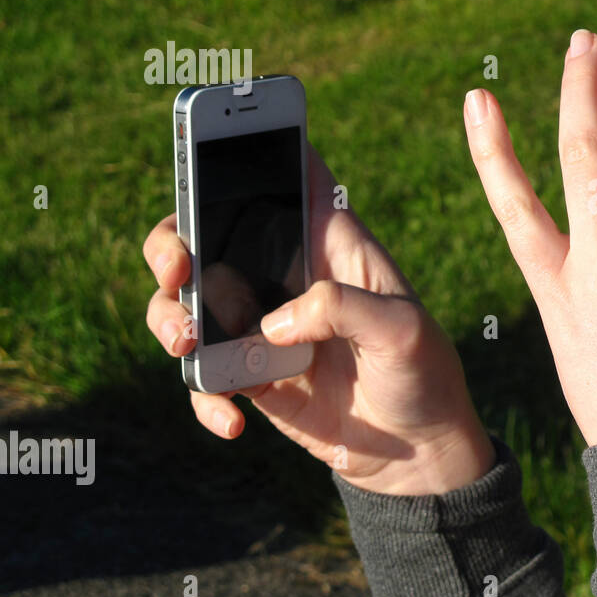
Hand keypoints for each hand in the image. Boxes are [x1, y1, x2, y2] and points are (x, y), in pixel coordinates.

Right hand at [143, 144, 494, 494]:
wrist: (418, 451)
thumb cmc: (425, 374)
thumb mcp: (403, 331)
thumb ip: (344, 309)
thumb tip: (271, 322)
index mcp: (330, 240)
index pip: (285, 175)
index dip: (245, 148)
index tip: (204, 144)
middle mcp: (286, 272)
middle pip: (204, 232)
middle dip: (171, 241)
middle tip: (178, 269)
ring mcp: (261, 322)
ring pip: (187, 300)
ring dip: (170, 319)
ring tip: (188, 345)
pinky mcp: (249, 373)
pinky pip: (201, 373)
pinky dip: (204, 394)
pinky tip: (233, 421)